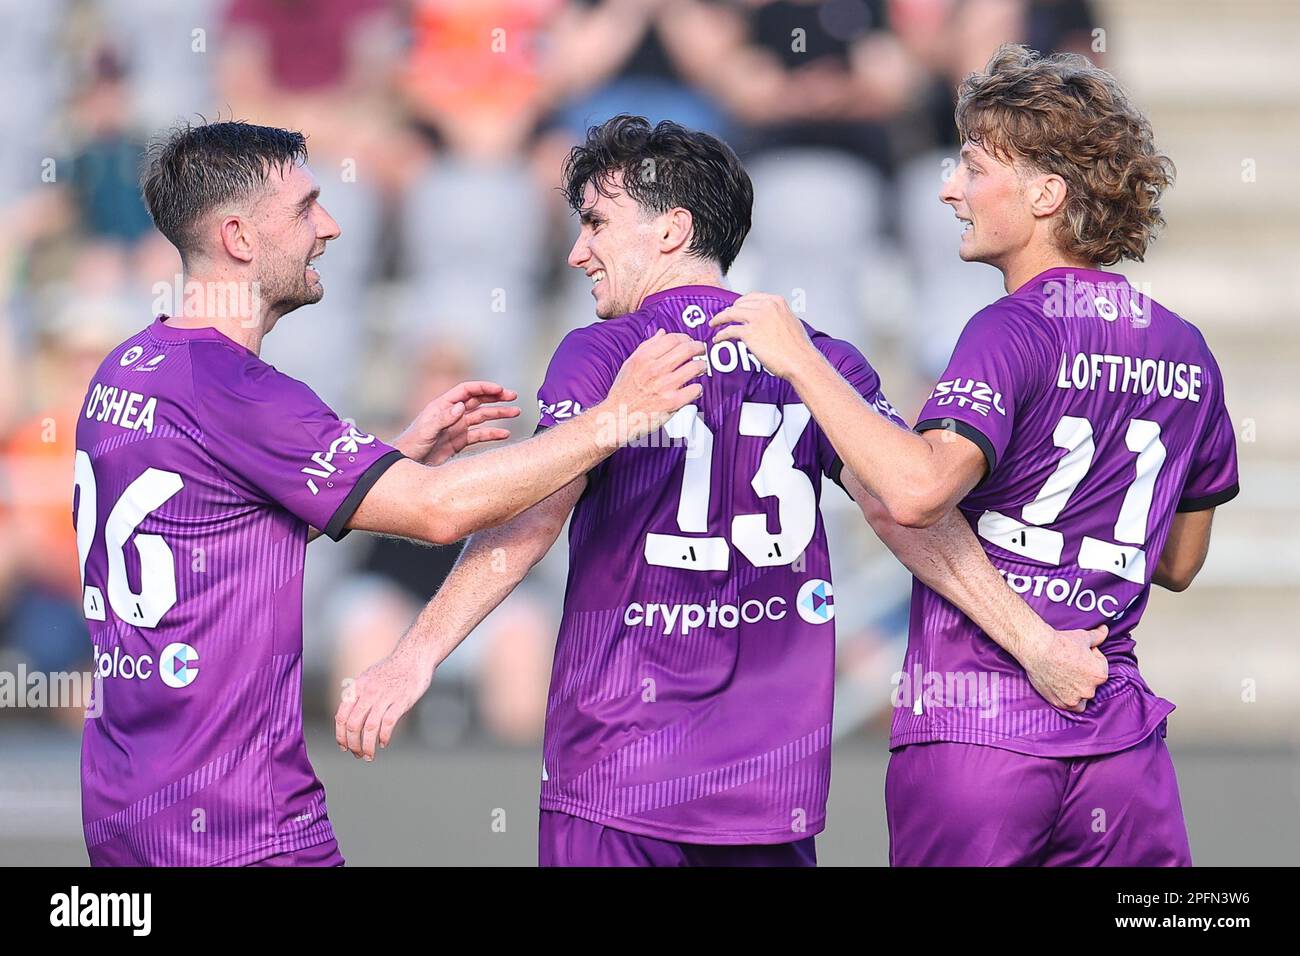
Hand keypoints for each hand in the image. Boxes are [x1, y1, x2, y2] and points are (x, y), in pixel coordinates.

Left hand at [335, 647, 435, 759]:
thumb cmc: (392, 669)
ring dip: (367, 746)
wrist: (414, 656)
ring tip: (369, 756)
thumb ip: (358, 696)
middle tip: (357, 754)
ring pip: (370, 728)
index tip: (344, 747)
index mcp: (357, 688)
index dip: (340, 735)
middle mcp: (368, 693)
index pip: (342, 717)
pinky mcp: (401, 701)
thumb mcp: (368, 678)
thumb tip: (349, 716)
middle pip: (354, 725)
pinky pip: (388, 724)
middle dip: (353, 744)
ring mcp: (385, 697)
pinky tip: (383, 743)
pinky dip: (384, 737)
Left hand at [394, 381, 519, 465]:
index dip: (484, 388)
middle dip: (496, 397)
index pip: (467, 391)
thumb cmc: (412, 445)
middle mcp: (452, 414)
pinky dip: (492, 434)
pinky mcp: (459, 442)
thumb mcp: (426, 431)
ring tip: (516, 412)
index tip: (500, 390)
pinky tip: (505, 434)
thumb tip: (461, 406)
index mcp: (443, 406)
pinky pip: (479, 435)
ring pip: (482, 417)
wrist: (407, 464)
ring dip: (498, 414)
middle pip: (478, 401)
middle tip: (513, 397)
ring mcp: (457, 428)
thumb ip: (443, 418)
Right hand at [596, 330, 705, 444]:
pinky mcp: (672, 403)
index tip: (689, 341)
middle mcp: (655, 370)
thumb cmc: (624, 392)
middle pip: (686, 349)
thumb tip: (662, 333)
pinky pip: (695, 389)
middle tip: (701, 351)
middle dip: (699, 347)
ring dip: (702, 366)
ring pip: (695, 367)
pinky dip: (698, 388)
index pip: (672, 339)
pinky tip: (694, 389)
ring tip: (701, 368)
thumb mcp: (630, 364)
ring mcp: (665, 386)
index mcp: (644, 358)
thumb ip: (647, 347)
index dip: (685, 337)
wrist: (619, 417)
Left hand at [709, 292, 818, 379]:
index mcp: (777, 302)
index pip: (752, 297)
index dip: (740, 303)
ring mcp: (756, 318)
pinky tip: (718, 339)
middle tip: (722, 317)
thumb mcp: (790, 322)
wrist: (801, 361)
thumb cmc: (798, 348)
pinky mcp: (749, 333)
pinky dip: (720, 334)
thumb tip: (768, 322)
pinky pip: (729, 331)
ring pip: (730, 314)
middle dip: (729, 311)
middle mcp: (766, 306)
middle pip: (739, 304)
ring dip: (719, 319)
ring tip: (714, 324)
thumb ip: (777, 317)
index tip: (735, 308)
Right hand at [1018, 624, 1109, 713]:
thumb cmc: (1060, 643)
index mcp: (1100, 674)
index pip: (1101, 666)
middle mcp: (1090, 690)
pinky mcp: (1060, 703)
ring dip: (1078, 689)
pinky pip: (1071, 706)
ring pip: (1083, 696)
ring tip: (1066, 675)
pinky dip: (1069, 699)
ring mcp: (1074, 698)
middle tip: (1070, 662)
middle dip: (1084, 673)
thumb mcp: (1083, 637)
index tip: (1078, 652)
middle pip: (1092, 682)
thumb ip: (1097, 636)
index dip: (1090, 657)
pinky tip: (1063, 688)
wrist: (1037, 649)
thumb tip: (1105, 630)